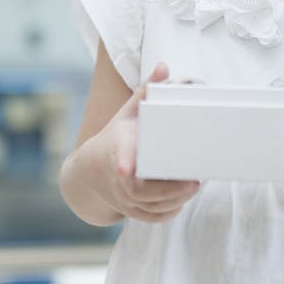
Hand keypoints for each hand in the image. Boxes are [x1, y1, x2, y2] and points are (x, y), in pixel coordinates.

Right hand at [84, 62, 201, 222]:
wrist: (89, 171)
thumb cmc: (115, 136)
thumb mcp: (126, 113)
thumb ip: (145, 92)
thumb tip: (164, 67)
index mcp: (117, 148)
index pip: (119, 157)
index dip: (124, 163)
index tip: (127, 169)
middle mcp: (117, 176)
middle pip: (140, 190)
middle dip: (168, 190)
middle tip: (194, 182)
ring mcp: (121, 196)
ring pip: (147, 207)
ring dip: (173, 202)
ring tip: (194, 188)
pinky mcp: (128, 209)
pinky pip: (148, 217)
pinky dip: (166, 213)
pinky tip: (182, 203)